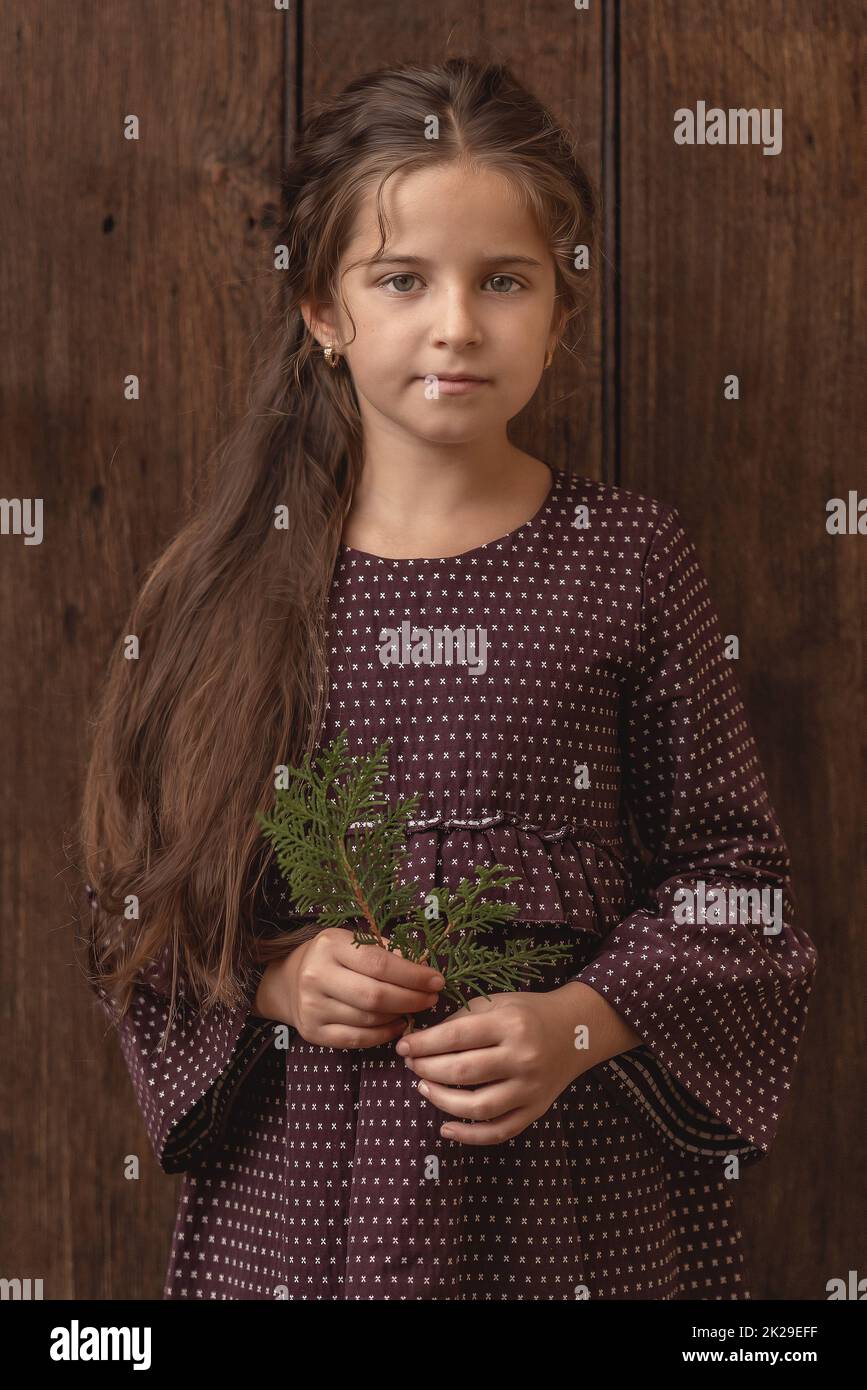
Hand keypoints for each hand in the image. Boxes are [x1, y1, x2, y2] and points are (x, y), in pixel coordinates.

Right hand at [253, 927, 444, 1048]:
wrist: (288, 981)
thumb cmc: (332, 957)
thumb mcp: (353, 941)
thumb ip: (386, 951)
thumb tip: (423, 966)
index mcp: (330, 945)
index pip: (379, 963)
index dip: (413, 975)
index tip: (437, 980)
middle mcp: (317, 975)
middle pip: (375, 996)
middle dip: (411, 999)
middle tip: (431, 999)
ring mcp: (312, 1006)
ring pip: (369, 1019)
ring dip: (399, 1016)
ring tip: (413, 1008)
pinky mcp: (313, 1032)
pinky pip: (358, 1039)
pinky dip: (384, 1034)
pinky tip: (397, 1025)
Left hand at [395, 982, 641, 1144]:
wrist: (576, 1031)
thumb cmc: (528, 1013)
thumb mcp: (498, 1003)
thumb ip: (462, 1020)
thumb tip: (421, 1040)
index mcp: (510, 1024)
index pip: (456, 1036)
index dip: (424, 1044)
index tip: (403, 1047)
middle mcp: (522, 1057)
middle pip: (462, 1071)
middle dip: (427, 1069)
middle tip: (411, 1065)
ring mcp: (530, 1088)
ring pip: (478, 1107)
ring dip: (442, 1101)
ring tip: (423, 1087)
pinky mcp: (535, 1110)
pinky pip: (499, 1131)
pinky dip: (469, 1136)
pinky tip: (445, 1128)